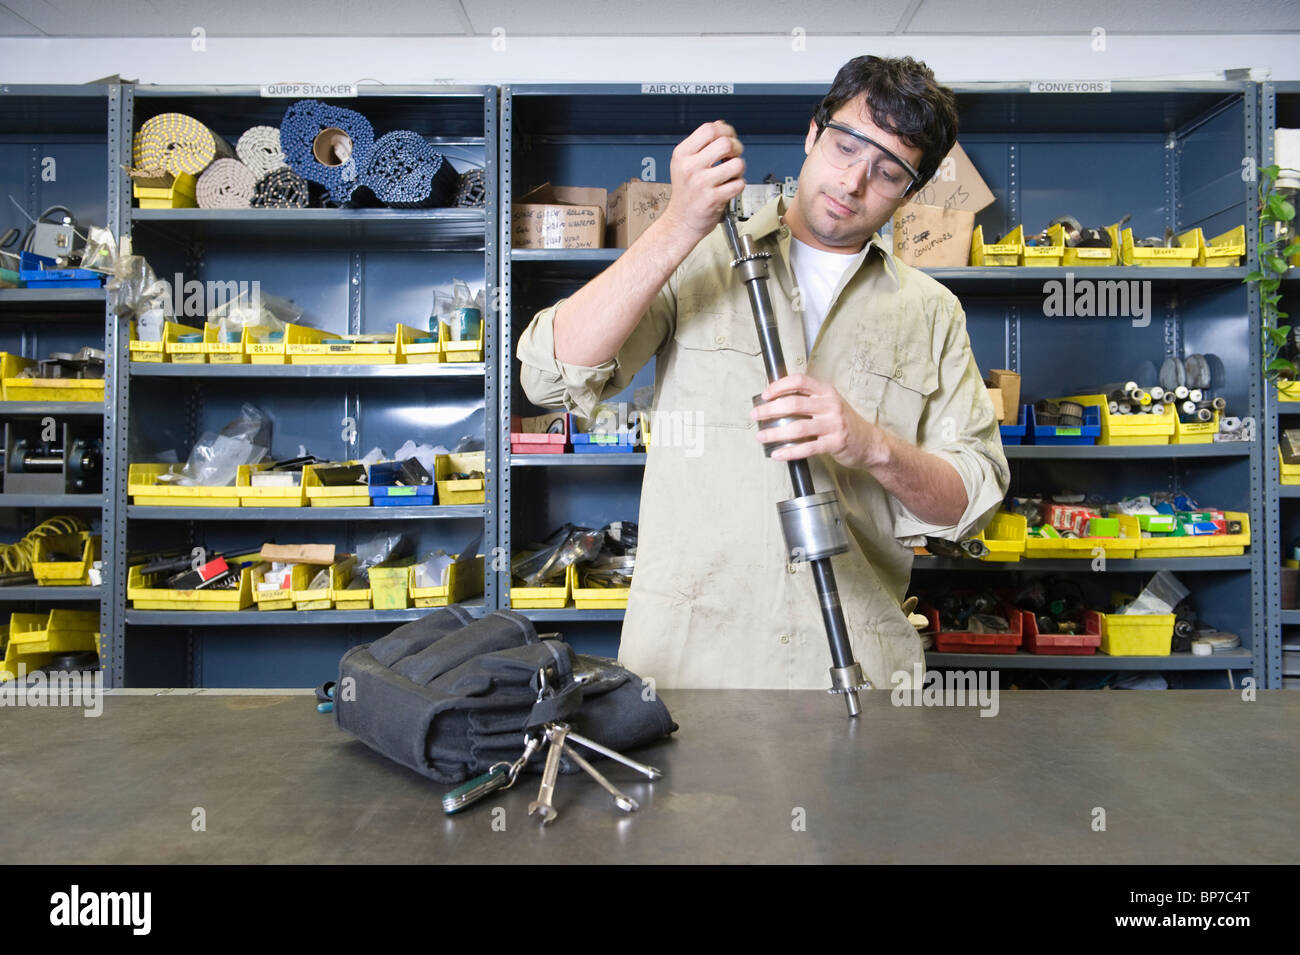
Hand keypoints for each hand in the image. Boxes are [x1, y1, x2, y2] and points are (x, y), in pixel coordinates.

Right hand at [660, 120, 745, 241]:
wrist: (681, 221)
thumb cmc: (686, 192)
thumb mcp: (685, 163)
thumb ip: (702, 143)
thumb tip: (721, 125)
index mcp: (682, 154)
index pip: (709, 129)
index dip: (726, 131)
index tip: (729, 138)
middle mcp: (690, 167)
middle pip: (725, 143)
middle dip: (736, 147)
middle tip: (733, 156)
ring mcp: (701, 183)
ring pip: (736, 164)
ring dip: (739, 168)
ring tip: (731, 174)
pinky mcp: (712, 199)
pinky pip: (738, 184)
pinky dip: (739, 185)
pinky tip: (729, 187)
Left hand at [750, 373, 888, 469]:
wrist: (870, 443)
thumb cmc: (844, 423)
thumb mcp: (830, 404)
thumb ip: (809, 400)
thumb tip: (777, 399)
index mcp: (827, 392)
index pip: (800, 381)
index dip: (779, 386)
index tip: (765, 394)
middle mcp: (830, 405)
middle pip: (794, 403)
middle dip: (770, 409)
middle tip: (755, 415)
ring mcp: (834, 424)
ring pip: (797, 427)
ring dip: (775, 432)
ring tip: (761, 436)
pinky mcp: (835, 443)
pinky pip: (807, 448)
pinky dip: (789, 452)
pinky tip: (777, 454)